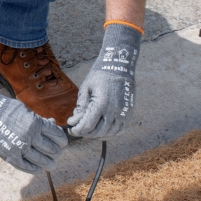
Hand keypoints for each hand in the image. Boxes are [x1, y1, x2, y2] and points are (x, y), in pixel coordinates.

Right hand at [0, 75, 67, 171]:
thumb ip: (39, 120)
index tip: (62, 143)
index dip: (62, 141)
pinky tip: (38, 170)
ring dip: (48, 163)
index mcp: (36, 123)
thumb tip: (53, 124)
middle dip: (56, 153)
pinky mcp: (9, 155)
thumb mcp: (25, 110)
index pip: (56, 135)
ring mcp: (20, 147)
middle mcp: (30, 136)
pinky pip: (25, 166)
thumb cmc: (5, 109)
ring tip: (51, 164)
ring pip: (41, 160)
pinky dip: (34, 169)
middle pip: (51, 149)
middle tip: (56, 155)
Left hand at [68, 23, 141, 137]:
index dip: (77, 131)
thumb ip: (80, 107)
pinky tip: (103, 129)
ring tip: (90, 130)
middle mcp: (113, 111)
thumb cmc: (100, 75)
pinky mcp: (129, 112)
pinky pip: (120, 130)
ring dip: (97, 135)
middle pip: (97, 132)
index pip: (87, 126)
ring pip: (109, 133)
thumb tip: (73, 122)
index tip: (71, 129)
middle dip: (85, 133)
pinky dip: (110, 133)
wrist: (119, 65)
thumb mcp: (86, 88)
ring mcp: (123, 112)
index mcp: (100, 104)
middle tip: (79, 129)